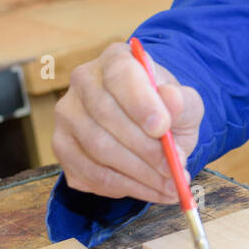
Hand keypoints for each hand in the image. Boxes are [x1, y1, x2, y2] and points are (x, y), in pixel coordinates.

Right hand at [53, 41, 203, 203]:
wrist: (152, 127)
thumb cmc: (167, 110)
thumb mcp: (186, 103)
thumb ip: (182, 102)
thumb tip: (171, 100)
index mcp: (116, 60)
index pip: (120, 75)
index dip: (140, 103)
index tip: (162, 128)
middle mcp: (84, 83)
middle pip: (106, 117)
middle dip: (145, 150)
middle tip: (174, 169)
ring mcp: (68, 116)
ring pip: (97, 150)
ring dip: (139, 174)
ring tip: (170, 185)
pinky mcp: (63, 148)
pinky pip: (90, 174)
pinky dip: (125, 187)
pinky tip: (150, 188)